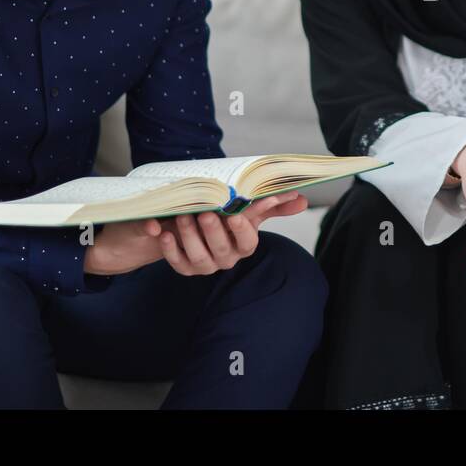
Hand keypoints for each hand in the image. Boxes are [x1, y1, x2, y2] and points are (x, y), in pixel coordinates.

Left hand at [84, 192, 307, 276]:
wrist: (197, 225)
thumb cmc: (226, 216)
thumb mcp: (248, 210)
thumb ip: (272, 204)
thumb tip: (302, 198)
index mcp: (244, 245)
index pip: (248, 242)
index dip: (241, 230)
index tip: (234, 214)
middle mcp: (226, 259)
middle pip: (221, 249)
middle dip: (212, 231)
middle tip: (204, 213)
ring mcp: (205, 265)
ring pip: (198, 257)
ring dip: (189, 237)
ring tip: (183, 216)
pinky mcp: (185, 267)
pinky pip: (177, 262)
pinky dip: (169, 248)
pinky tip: (163, 231)